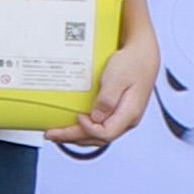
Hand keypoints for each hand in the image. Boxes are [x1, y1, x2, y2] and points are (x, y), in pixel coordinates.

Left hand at [71, 12, 162, 152]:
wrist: (143, 55)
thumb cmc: (130, 64)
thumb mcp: (117, 79)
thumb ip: (107, 100)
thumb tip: (95, 118)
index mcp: (130, 114)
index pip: (105, 133)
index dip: (88, 129)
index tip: (77, 117)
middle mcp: (128, 120)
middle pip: (99, 138)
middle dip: (73, 137)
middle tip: (51, 134)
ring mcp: (123, 117)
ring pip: (99, 135)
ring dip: (77, 136)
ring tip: (57, 134)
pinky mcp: (118, 112)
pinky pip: (100, 126)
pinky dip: (85, 129)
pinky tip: (73, 125)